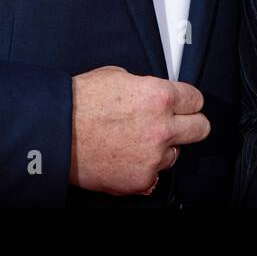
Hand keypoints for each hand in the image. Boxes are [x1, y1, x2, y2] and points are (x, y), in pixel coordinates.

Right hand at [69, 65, 207, 195]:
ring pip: (175, 154)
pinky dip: (142, 167)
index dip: (187, 101)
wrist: (56, 133)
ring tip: (135, 141)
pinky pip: (154, 174)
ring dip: (162, 148)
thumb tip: (153, 93)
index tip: (184, 105)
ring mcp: (153, 157)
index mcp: (159, 96)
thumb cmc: (79, 103)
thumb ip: (145, 87)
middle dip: (189, 125)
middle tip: (175, 125)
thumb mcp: (117, 76)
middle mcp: (162, 127)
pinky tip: (124, 156)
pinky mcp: (141, 179)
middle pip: (200, 128)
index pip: (196, 100)